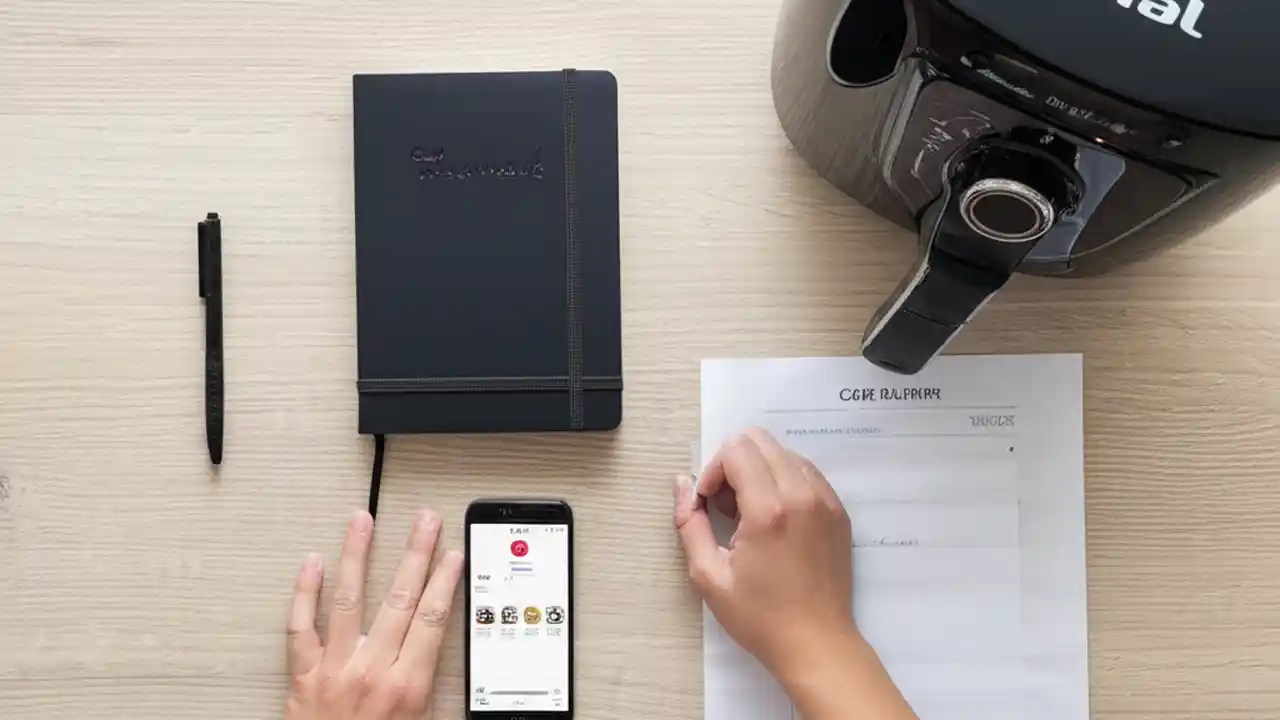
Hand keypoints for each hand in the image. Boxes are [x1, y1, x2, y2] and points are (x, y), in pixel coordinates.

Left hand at [286, 509, 463, 719]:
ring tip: (363, 521)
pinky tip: (312, 562)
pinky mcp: (303, 675)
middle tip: (425, 520)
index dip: (445, 580)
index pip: (432, 618)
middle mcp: (372, 670)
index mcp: (407, 685)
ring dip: (357, 555)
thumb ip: (431, 686)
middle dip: (416, 554)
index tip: (453, 553)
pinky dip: (305, 593)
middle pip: (400, 599)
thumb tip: (447, 650)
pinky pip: (301, 627)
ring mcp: (335, 668)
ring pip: (348, 599)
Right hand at [673, 429, 854, 676]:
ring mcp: (827, 501)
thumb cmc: (761, 617)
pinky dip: (784, 482)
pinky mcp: (839, 511)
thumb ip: (689, 523)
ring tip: (751, 515)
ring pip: (784, 453)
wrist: (817, 644)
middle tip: (728, 507)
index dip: (713, 471)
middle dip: (734, 465)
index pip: (737, 449)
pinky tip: (776, 519)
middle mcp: (803, 495)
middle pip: (761, 440)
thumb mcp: (709, 576)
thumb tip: (683, 484)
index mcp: (770, 510)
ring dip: (760, 471)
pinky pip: (807, 473)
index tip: (709, 504)